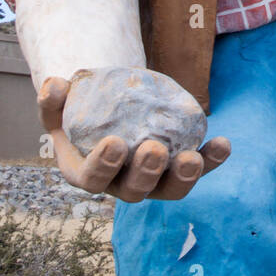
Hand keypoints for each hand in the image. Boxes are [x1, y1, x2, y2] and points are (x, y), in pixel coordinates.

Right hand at [38, 76, 230, 202]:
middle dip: (146, 173)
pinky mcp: (178, 169)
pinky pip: (198, 168)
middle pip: (135, 190)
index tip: (114, 143)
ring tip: (193, 158)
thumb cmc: (77, 110)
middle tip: (155, 149)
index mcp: (87, 174)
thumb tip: (54, 85)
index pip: (93, 179)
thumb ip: (52, 97)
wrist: (106, 111)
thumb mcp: (58, 103)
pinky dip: (211, 159)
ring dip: (184, 177)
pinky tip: (223, 144)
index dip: (103, 166)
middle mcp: (121, 184)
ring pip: (170, 189)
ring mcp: (153, 181)